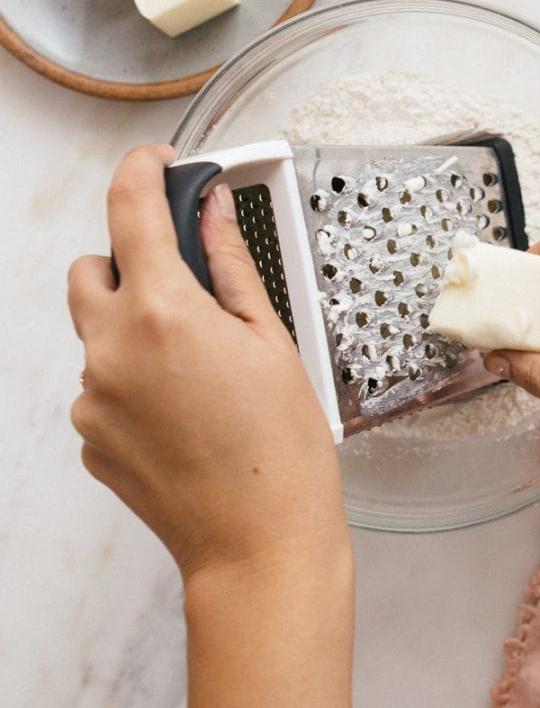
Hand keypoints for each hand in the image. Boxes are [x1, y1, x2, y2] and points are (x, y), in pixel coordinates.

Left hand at [68, 145, 353, 707]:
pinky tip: (187, 411)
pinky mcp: (90, 439)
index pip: (129, 209)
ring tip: (201, 370)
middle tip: (189, 285)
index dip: (142, 171)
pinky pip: (102, 386)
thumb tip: (214, 212)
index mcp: (162, 311)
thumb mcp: (272, 339)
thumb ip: (231, 265)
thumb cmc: (281, 450)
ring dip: (136, 329)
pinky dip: (134, 382)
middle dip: (131, 262)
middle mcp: (110, 349)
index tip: (158, 163)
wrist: (259, 544)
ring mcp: (93, 398)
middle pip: (91, 270)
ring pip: (97, 333)